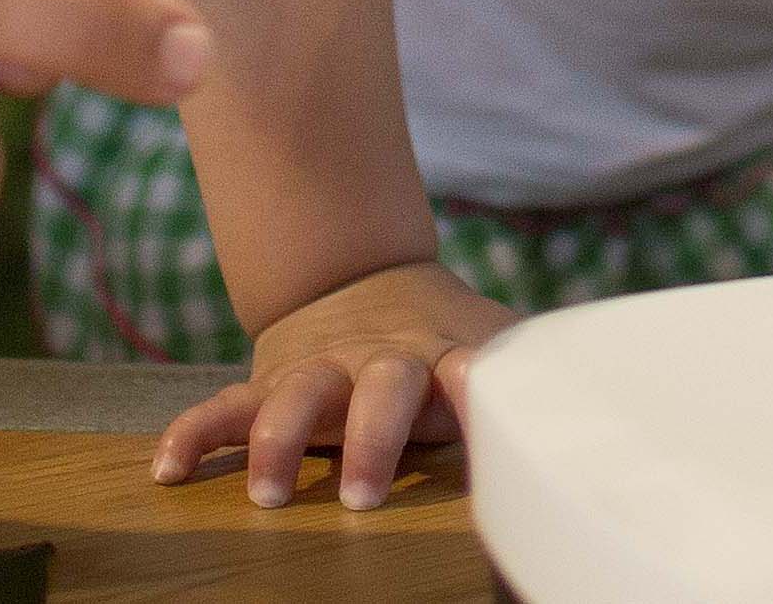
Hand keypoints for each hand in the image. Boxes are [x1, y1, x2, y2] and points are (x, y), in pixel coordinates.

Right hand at [153, 260, 515, 511]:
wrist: (364, 276)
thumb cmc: (441, 337)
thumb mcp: (489, 345)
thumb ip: (529, 375)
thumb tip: (603, 410)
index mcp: (442, 354)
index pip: (465, 368)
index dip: (471, 389)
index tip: (470, 401)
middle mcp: (379, 360)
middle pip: (380, 388)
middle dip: (374, 439)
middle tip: (367, 496)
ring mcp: (320, 370)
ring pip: (295, 397)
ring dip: (282, 442)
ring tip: (271, 492)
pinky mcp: (271, 381)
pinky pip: (224, 405)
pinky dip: (195, 433)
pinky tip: (169, 467)